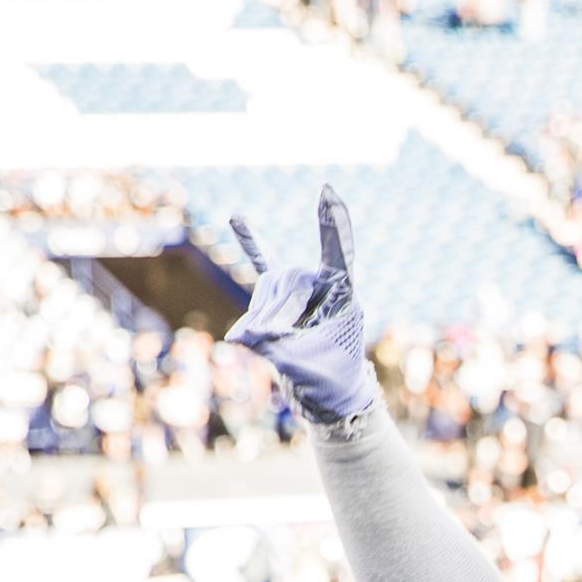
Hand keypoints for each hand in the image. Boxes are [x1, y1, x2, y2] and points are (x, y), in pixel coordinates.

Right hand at [224, 184, 376, 424]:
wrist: (329, 389)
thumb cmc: (328, 377)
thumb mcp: (303, 368)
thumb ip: (273, 350)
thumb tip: (239, 335)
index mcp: (344, 294)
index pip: (339, 254)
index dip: (333, 225)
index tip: (328, 192)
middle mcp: (323, 282)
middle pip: (289, 278)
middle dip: (275, 312)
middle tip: (267, 341)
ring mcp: (302, 285)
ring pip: (269, 284)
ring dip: (262, 314)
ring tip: (263, 341)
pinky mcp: (283, 295)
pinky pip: (265, 263)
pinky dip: (253, 244)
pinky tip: (236, 219)